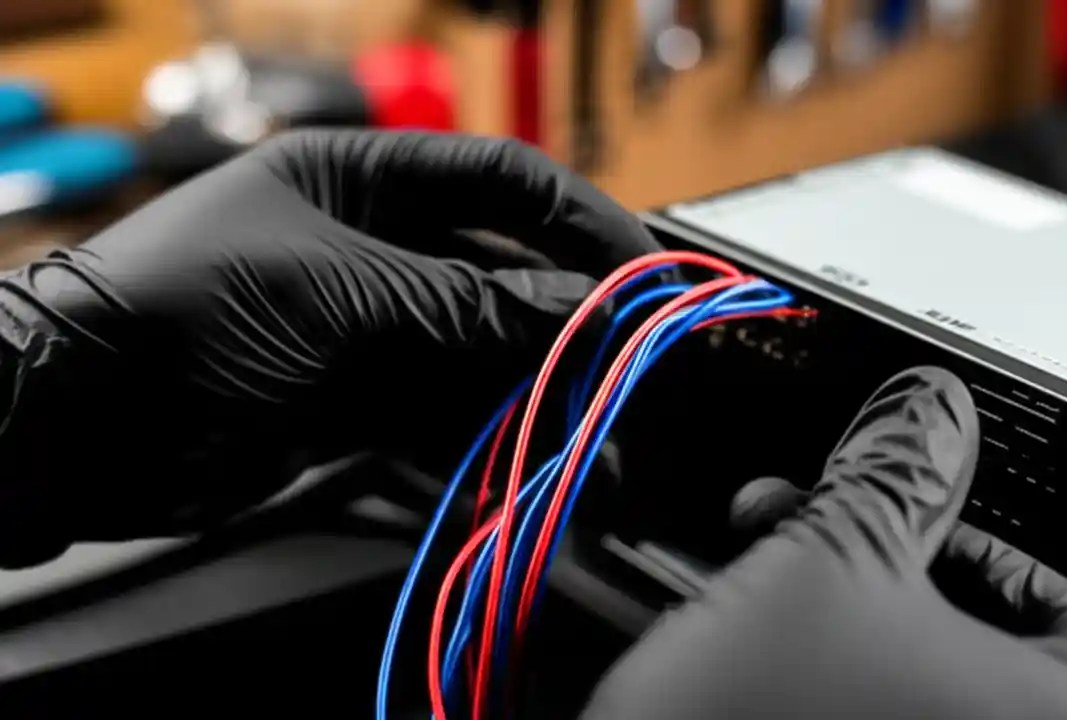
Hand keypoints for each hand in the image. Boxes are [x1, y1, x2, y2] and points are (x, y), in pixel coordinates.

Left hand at [0, 130, 658, 564]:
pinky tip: (536, 464)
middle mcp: (376, 246)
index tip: (641, 271)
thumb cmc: (186, 308)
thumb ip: (467, 304)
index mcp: (365, 177)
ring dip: (541, 397)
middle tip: (632, 369)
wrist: (77, 418)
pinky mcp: (355, 400)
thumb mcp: (343, 290)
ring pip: (481, 355)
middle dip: (570, 325)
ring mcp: (368, 327)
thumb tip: (575, 310)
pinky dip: (491, 440)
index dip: (581, 222)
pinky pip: (444, 413)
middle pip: (502, 276)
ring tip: (600, 441)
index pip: (502, 181)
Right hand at [582, 368, 1066, 719]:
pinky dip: (835, 671)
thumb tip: (928, 406)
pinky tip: (759, 629)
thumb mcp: (828, 561)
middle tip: (823, 517)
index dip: (995, 541)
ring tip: (768, 559)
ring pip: (921, 679)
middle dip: (889, 556)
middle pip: (991, 639)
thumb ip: (898, 464)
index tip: (919, 510)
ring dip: (849, 603)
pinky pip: (884, 719)